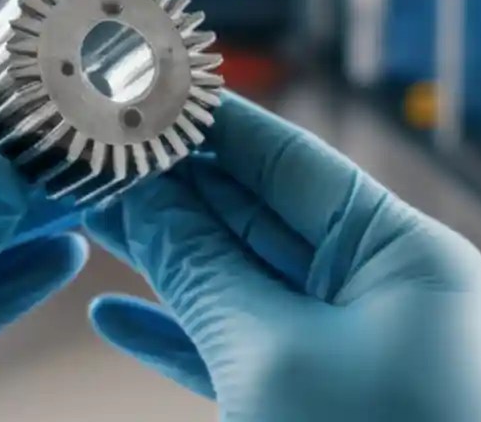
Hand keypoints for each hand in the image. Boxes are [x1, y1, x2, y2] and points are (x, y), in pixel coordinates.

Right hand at [84, 93, 480, 420]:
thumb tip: (137, 195)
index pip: (286, 156)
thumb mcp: (274, 359)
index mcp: (400, 252)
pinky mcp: (320, 402)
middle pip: (256, 212)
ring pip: (239, 280)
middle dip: (168, 184)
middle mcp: (380, 288)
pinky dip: (178, 334)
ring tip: (80, 213)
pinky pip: (239, 348)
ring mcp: (351, 348)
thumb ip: (202, 271)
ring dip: (161, 254)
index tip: (129, 89)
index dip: (205, 121)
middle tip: (81, 151)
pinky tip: (112, 314)